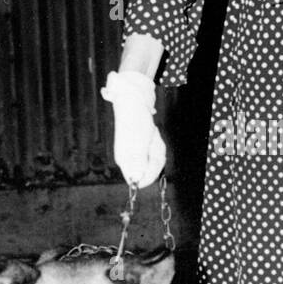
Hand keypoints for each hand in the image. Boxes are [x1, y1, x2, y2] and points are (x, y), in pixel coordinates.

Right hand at [101, 70, 165, 186]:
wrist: (135, 102)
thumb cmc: (136, 120)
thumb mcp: (139, 142)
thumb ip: (138, 162)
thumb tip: (135, 179)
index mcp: (124, 161)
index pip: (137, 181)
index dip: (149, 174)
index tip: (151, 157)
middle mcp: (129, 160)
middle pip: (150, 172)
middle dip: (156, 157)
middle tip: (151, 141)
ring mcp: (136, 155)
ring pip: (155, 162)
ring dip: (157, 148)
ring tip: (151, 135)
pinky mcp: (142, 149)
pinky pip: (156, 153)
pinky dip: (158, 144)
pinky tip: (152, 134)